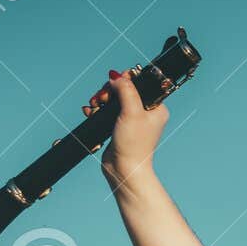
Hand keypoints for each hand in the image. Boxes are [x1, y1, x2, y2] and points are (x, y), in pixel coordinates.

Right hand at [84, 67, 171, 183]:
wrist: (124, 169)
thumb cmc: (134, 144)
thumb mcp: (132, 112)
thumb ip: (126, 90)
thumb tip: (117, 75)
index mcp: (156, 107)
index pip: (140, 82)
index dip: (125, 79)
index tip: (114, 85)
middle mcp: (145, 112)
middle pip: (124, 89)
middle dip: (108, 91)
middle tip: (101, 98)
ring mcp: (131, 119)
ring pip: (113, 99)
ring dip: (101, 99)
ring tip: (95, 105)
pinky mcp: (118, 127)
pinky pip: (106, 111)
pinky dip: (97, 109)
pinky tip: (91, 111)